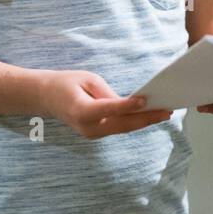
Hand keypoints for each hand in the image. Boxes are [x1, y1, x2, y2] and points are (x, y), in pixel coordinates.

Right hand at [40, 69, 172, 138]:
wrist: (46, 98)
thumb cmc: (67, 83)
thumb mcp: (87, 79)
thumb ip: (108, 93)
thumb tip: (130, 104)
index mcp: (81, 110)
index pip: (109, 109)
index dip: (127, 106)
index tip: (145, 101)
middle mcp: (87, 127)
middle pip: (122, 124)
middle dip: (146, 118)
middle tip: (166, 111)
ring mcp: (92, 134)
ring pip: (123, 128)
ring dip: (144, 122)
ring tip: (164, 113)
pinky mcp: (96, 134)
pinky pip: (118, 128)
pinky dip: (134, 122)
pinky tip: (149, 116)